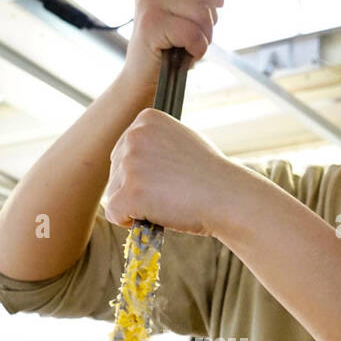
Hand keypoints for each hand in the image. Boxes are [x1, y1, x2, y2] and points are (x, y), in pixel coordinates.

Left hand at [104, 108, 240, 237]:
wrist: (227, 197)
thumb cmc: (209, 175)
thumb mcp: (181, 141)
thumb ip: (155, 142)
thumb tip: (132, 153)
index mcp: (146, 119)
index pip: (124, 152)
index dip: (144, 173)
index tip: (170, 176)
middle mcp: (134, 135)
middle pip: (116, 173)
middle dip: (136, 189)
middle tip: (170, 193)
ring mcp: (130, 163)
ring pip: (114, 194)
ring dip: (135, 205)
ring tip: (167, 202)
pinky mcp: (129, 192)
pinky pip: (114, 213)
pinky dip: (129, 221)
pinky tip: (154, 216)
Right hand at [120, 0, 223, 93]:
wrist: (145, 79)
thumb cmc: (169, 46)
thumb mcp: (185, 8)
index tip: (211, 8)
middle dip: (210, 21)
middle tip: (194, 36)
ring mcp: (148, 1)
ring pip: (203, 14)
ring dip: (204, 38)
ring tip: (188, 46)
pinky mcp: (151, 23)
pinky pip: (193, 33)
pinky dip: (198, 50)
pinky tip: (186, 55)